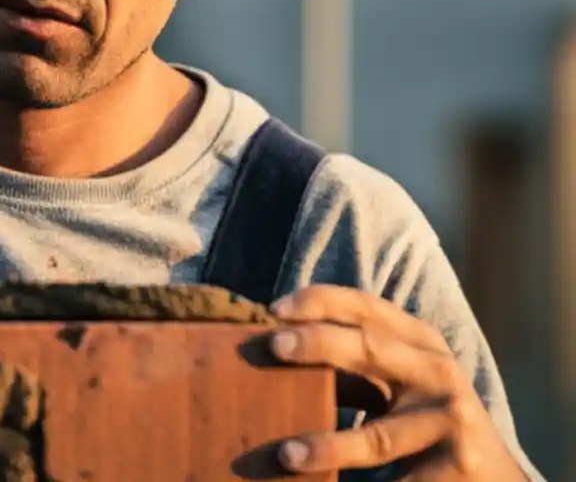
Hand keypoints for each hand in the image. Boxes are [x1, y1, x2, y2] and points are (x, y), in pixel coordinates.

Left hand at [269, 285, 524, 479]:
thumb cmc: (424, 420)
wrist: (494, 476)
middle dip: (318, 343)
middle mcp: (438, 371)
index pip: (367, 307)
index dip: (321, 301)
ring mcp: (451, 420)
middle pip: (371, 349)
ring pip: (378, 437)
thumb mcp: (398, 381)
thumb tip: (275, 350)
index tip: (275, 309)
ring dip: (329, 447)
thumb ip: (354, 363)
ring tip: (287, 455)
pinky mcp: (458, 467)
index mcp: (419, 342)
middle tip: (272, 346)